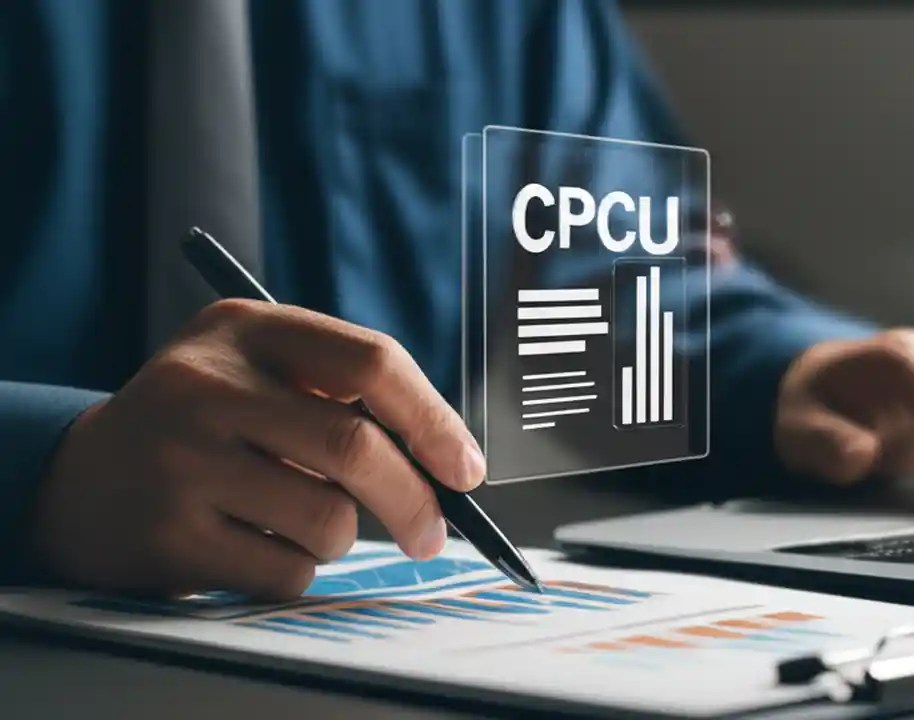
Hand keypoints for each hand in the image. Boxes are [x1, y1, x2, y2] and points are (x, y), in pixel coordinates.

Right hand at [32, 300, 484, 598]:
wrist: (85, 477)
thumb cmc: (209, 424)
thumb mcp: (259, 370)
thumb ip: (345, 394)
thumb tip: (453, 465)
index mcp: (247, 328)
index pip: (370, 361)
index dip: (434, 419)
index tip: (467, 470)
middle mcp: (207, 384)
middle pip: (355, 446)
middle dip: (413, 500)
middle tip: (433, 534)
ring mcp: (181, 459)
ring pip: (327, 518)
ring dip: (339, 536)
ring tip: (298, 519)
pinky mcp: (168, 533)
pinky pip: (287, 570)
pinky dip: (296, 569)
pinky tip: (254, 544)